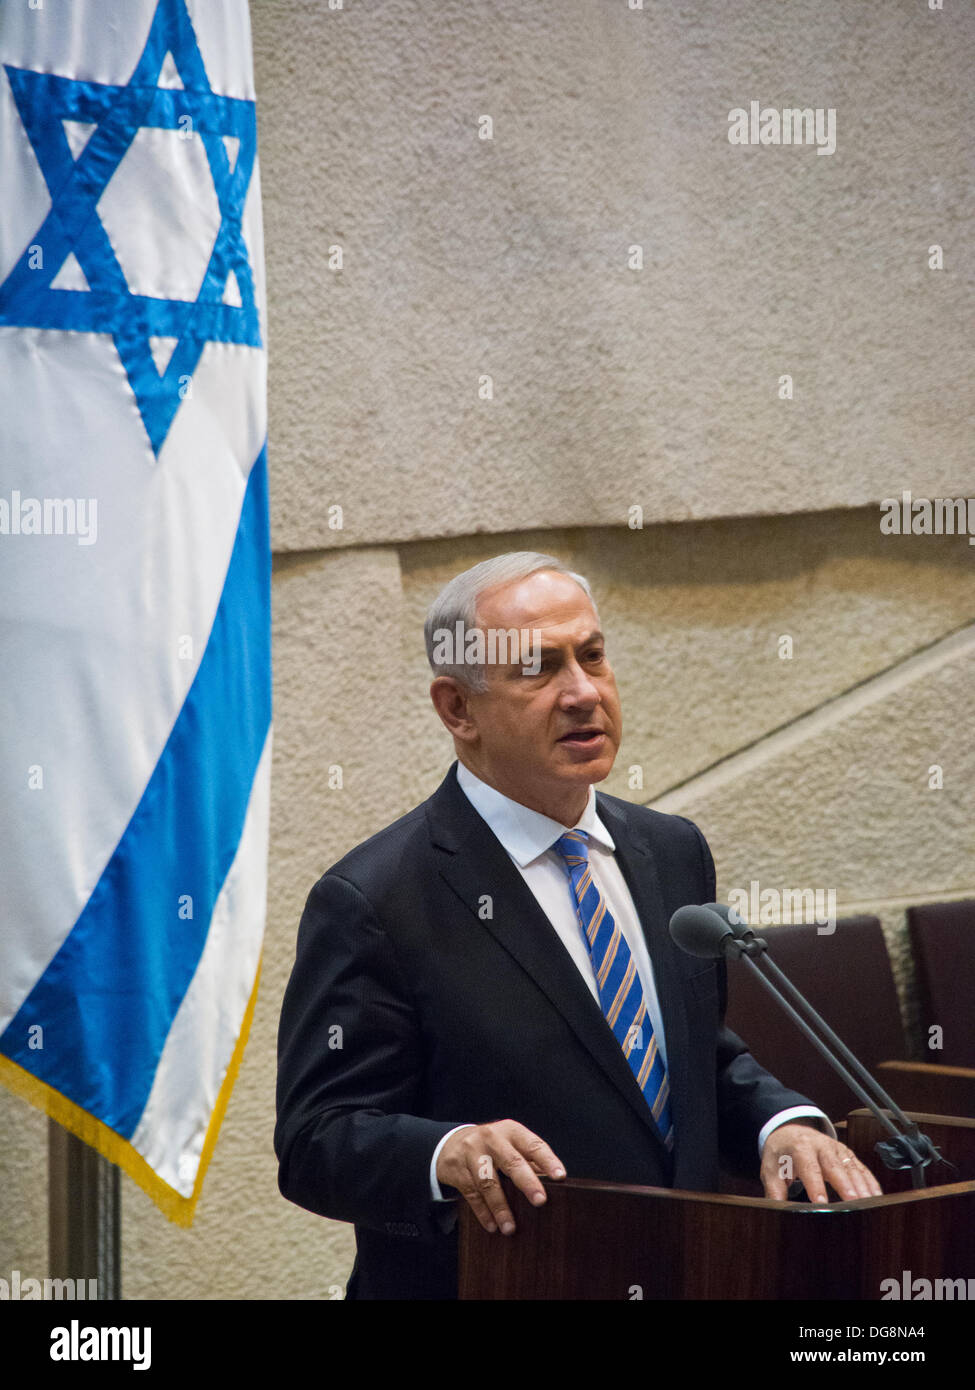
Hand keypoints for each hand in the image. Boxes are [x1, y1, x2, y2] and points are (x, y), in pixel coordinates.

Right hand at [436, 1119, 565, 1233]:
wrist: (453, 1142)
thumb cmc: (492, 1146)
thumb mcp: (511, 1144)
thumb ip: (529, 1160)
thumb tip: (554, 1184)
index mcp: (511, 1131)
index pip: (533, 1145)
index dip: (547, 1160)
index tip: (560, 1176)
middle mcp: (492, 1139)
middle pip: (511, 1162)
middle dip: (527, 1182)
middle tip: (540, 1201)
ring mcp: (472, 1153)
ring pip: (488, 1182)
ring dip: (500, 1207)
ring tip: (510, 1227)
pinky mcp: (458, 1170)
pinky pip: (472, 1194)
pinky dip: (483, 1212)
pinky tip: (492, 1226)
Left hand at [760, 1122, 882, 1202]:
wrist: (790, 1132)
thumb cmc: (782, 1154)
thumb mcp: (771, 1168)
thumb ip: (774, 1188)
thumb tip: (777, 1208)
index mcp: (800, 1147)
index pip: (809, 1167)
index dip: (816, 1185)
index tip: (821, 1203)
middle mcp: (821, 1146)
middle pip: (835, 1166)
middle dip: (845, 1185)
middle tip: (854, 1204)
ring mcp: (837, 1149)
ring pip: (851, 1167)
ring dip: (862, 1186)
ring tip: (870, 1205)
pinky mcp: (847, 1155)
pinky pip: (861, 1168)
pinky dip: (870, 1182)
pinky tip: (876, 1197)